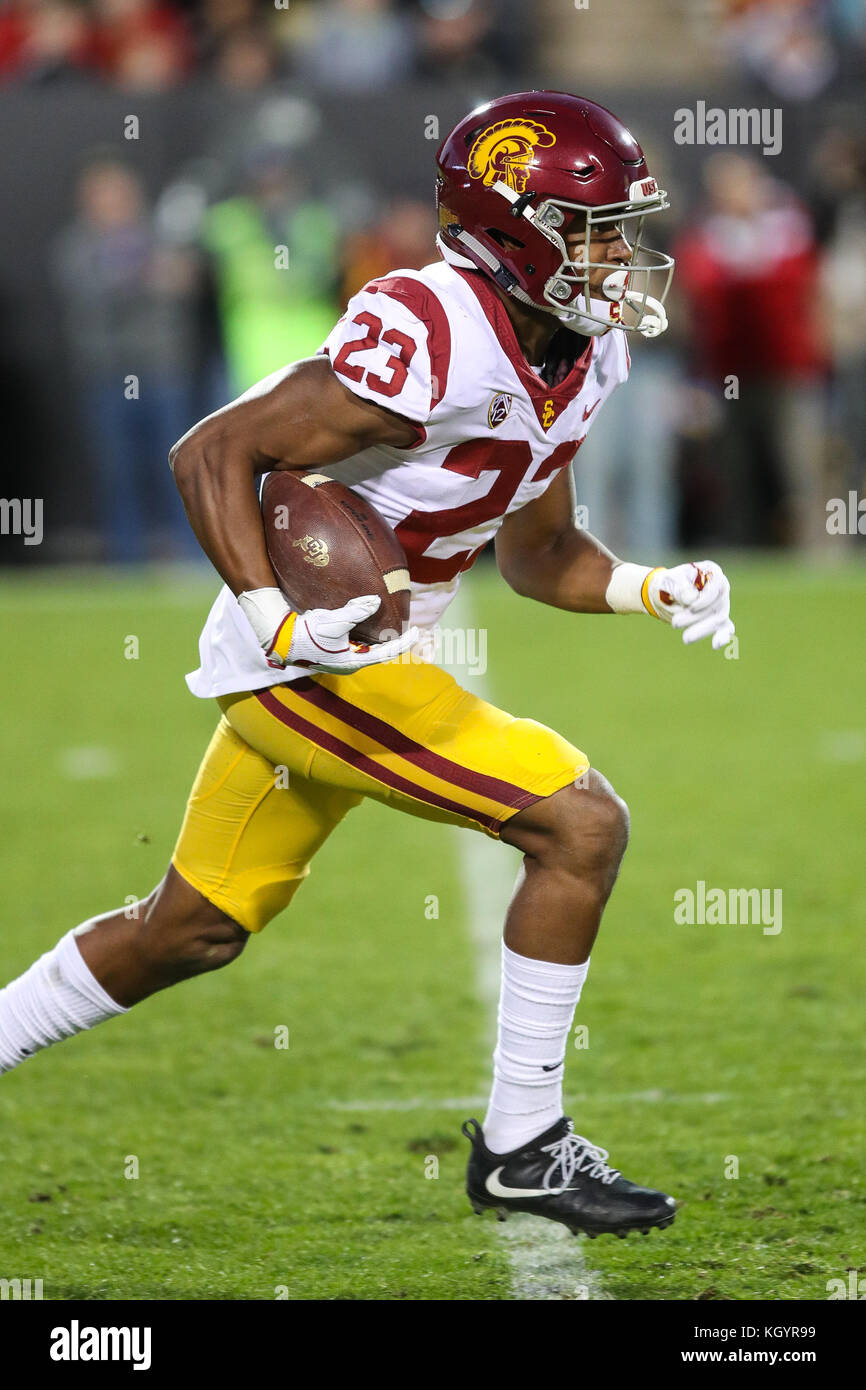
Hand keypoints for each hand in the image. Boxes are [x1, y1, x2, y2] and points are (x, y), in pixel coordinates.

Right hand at [280, 594, 417, 673]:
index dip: (405, 642)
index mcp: (353, 662)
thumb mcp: (332, 621)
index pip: (387, 653)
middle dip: (395, 639)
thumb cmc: (306, 634)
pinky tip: (371, 622)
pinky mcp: (335, 650)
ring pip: (369, 647)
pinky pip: (358, 642)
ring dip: (381, 636)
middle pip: (380, 652)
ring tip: (394, 623)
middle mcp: (350, 663)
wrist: (281, 639)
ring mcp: (342, 658)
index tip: (418, 631)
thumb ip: (355, 612)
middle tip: (410, 626)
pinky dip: (367, 633)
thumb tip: (376, 601)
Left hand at [645, 561, 734, 649]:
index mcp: (711, 572)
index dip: (706, 598)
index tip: (691, 607)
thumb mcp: (670, 580)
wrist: (664, 594)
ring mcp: (721, 604)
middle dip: (697, 617)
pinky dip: (722, 637)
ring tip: (685, 638)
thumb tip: (691, 599)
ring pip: (719, 619)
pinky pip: (726, 628)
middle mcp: (720, 587)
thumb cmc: (669, 583)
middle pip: (718, 604)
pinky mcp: (718, 619)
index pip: (718, 584)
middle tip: (675, 624)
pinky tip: (716, 645)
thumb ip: (680, 587)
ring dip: (702, 629)